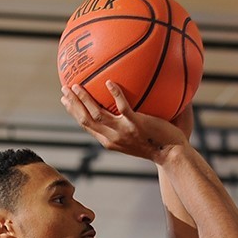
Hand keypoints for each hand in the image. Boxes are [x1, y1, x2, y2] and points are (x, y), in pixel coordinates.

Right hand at [61, 81, 188, 161]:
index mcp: (109, 141)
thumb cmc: (158, 145)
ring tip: (76, 84)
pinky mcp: (136, 124)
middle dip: (72, 104)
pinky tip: (109, 81)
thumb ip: (127, 122)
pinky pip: (122, 106)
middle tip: (64, 90)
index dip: (74, 112)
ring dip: (84, 99)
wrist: (172, 155)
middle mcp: (112, 138)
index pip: (86, 126)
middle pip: (85, 120)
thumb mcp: (136, 137)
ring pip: (96, 114)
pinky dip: (115, 94)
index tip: (66, 101)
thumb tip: (124, 100)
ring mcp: (123, 131)